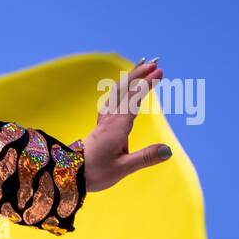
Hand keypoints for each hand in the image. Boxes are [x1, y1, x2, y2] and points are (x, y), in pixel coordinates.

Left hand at [83, 59, 173, 192]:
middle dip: (139, 75)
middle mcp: (109, 120)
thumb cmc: (95, 173)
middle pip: (124, 90)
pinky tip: (124, 88)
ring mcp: (104, 121)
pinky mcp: (101, 125)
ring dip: (130, 79)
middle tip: (156, 63)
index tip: (160, 72)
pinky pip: (112, 100)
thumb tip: (168, 150)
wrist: (70, 175)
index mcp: (116, 127)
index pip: (133, 100)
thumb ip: (145, 158)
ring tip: (143, 67)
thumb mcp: (123, 168)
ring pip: (116, 93)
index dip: (146, 85)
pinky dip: (121, 89)